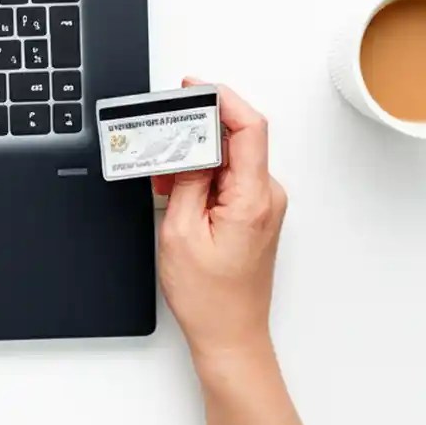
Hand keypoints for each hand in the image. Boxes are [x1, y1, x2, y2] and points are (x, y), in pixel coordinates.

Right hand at [153, 79, 298, 424]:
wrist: (230, 335)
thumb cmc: (209, 297)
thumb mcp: (180, 232)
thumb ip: (186, 180)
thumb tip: (187, 142)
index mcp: (252, 198)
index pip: (249, 128)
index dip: (222, 99)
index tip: (194, 89)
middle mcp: (265, 195)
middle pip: (235, 139)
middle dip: (194, 134)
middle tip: (160, 142)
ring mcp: (262, 203)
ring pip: (227, 159)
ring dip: (193, 159)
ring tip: (163, 181)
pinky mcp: (253, 211)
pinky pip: (227, 177)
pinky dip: (200, 176)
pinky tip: (176, 192)